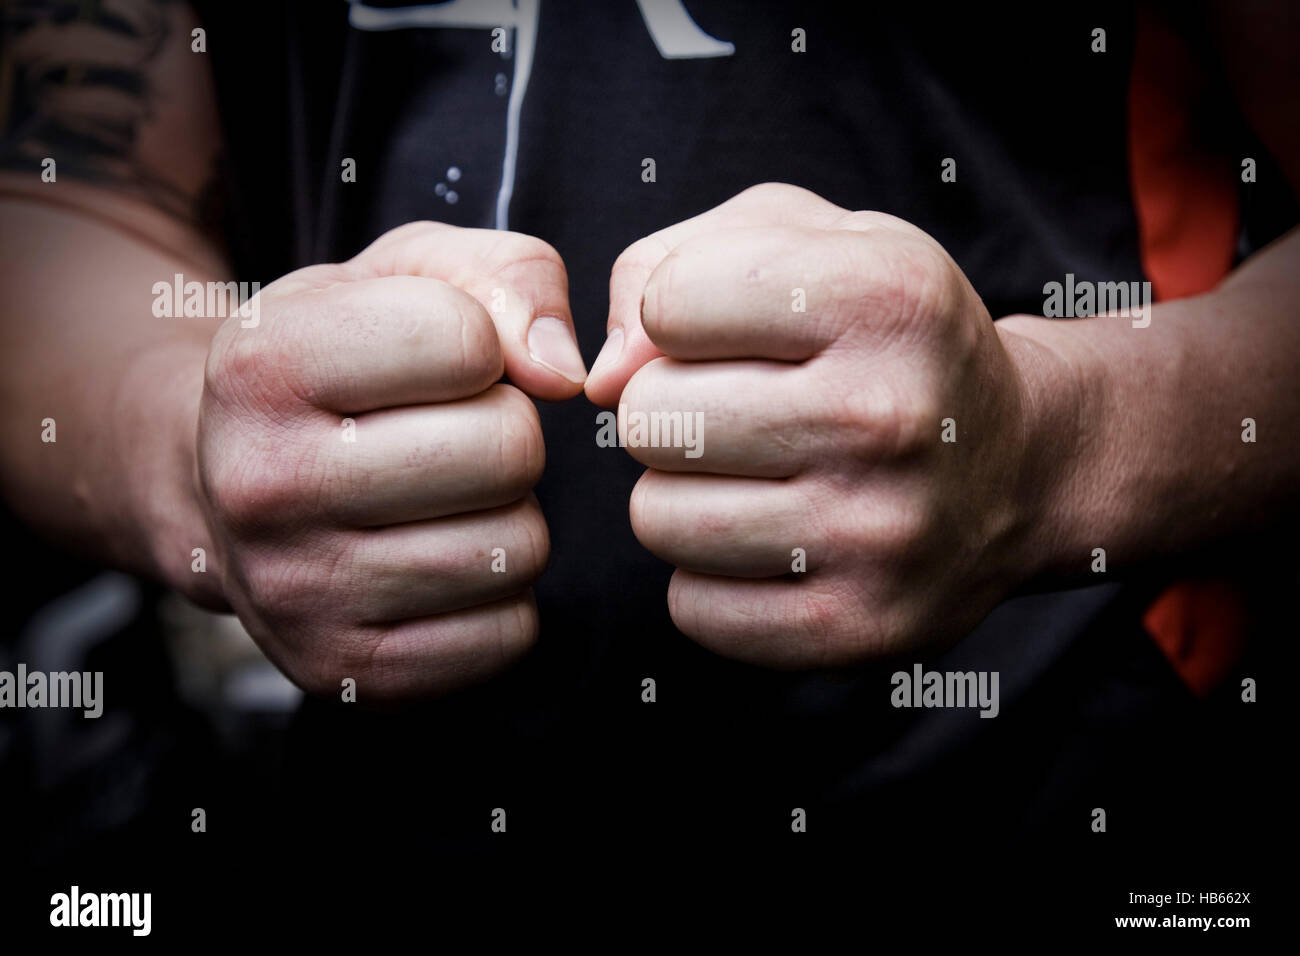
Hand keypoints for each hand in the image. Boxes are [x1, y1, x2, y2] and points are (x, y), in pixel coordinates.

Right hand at [197, 222, 586, 697]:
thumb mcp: (404, 277)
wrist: (226, 486)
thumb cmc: (339, 366)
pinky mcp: (344, 674)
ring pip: (516, 549)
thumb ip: (506, 278)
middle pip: (506, 452)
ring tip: (441, 500)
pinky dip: (498, 595)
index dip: (480, 344)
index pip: (466, 341)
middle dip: (507, 433)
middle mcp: (260, 486)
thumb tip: (565, 374)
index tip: (434, 363)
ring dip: (507, 515)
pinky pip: (509, 633)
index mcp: (262, 365)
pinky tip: (438, 561)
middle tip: (451, 437)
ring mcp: (296, 593)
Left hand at [586, 183, 1061, 667]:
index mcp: (883, 297)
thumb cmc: (881, 340)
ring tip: (759, 477)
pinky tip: (775, 542)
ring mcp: (877, 535)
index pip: (666, 305)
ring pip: (656, 519)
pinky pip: (692, 608)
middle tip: (741, 413)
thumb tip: (598, 379)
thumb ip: (667, 263)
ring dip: (684, 495)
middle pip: (647, 419)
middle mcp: (888, 416)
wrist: (1018, 464)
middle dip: (671, 409)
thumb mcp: (803, 241)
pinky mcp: (859, 630)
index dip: (677, 316)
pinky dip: (711, 576)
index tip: (734, 333)